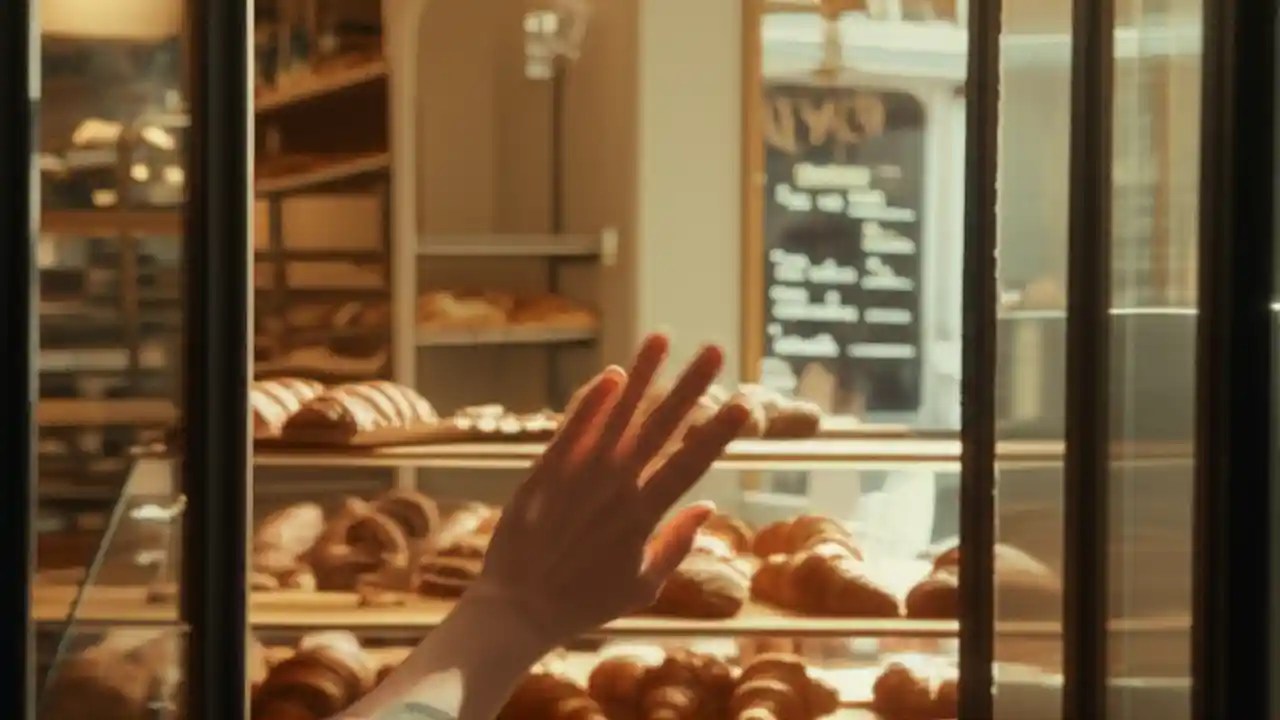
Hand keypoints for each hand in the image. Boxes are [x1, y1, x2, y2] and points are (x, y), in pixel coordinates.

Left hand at [468, 334, 748, 647]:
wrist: (517, 609)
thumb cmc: (582, 603)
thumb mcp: (642, 586)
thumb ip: (677, 544)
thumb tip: (709, 508)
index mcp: (643, 515)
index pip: (690, 463)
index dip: (718, 431)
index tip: (743, 404)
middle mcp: (614, 487)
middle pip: (660, 427)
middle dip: (691, 386)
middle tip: (714, 350)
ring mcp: (578, 475)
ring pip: (616, 415)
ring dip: (643, 374)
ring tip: (662, 338)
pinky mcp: (545, 471)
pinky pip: (572, 428)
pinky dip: (592, 400)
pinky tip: (613, 373)